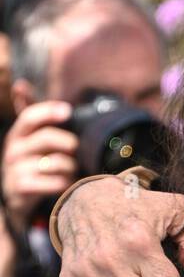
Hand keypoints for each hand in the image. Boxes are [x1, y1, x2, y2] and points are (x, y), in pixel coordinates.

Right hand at [1, 100, 77, 233]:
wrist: (17, 193)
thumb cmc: (31, 159)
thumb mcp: (29, 136)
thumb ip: (30, 112)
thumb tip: (20, 84)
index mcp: (18, 132)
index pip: (29, 116)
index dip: (48, 111)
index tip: (67, 111)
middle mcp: (14, 149)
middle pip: (45, 138)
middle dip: (67, 142)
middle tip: (76, 147)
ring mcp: (16, 169)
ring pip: (54, 163)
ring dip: (70, 166)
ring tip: (73, 169)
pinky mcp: (22, 188)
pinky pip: (52, 183)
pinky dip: (64, 182)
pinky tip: (66, 183)